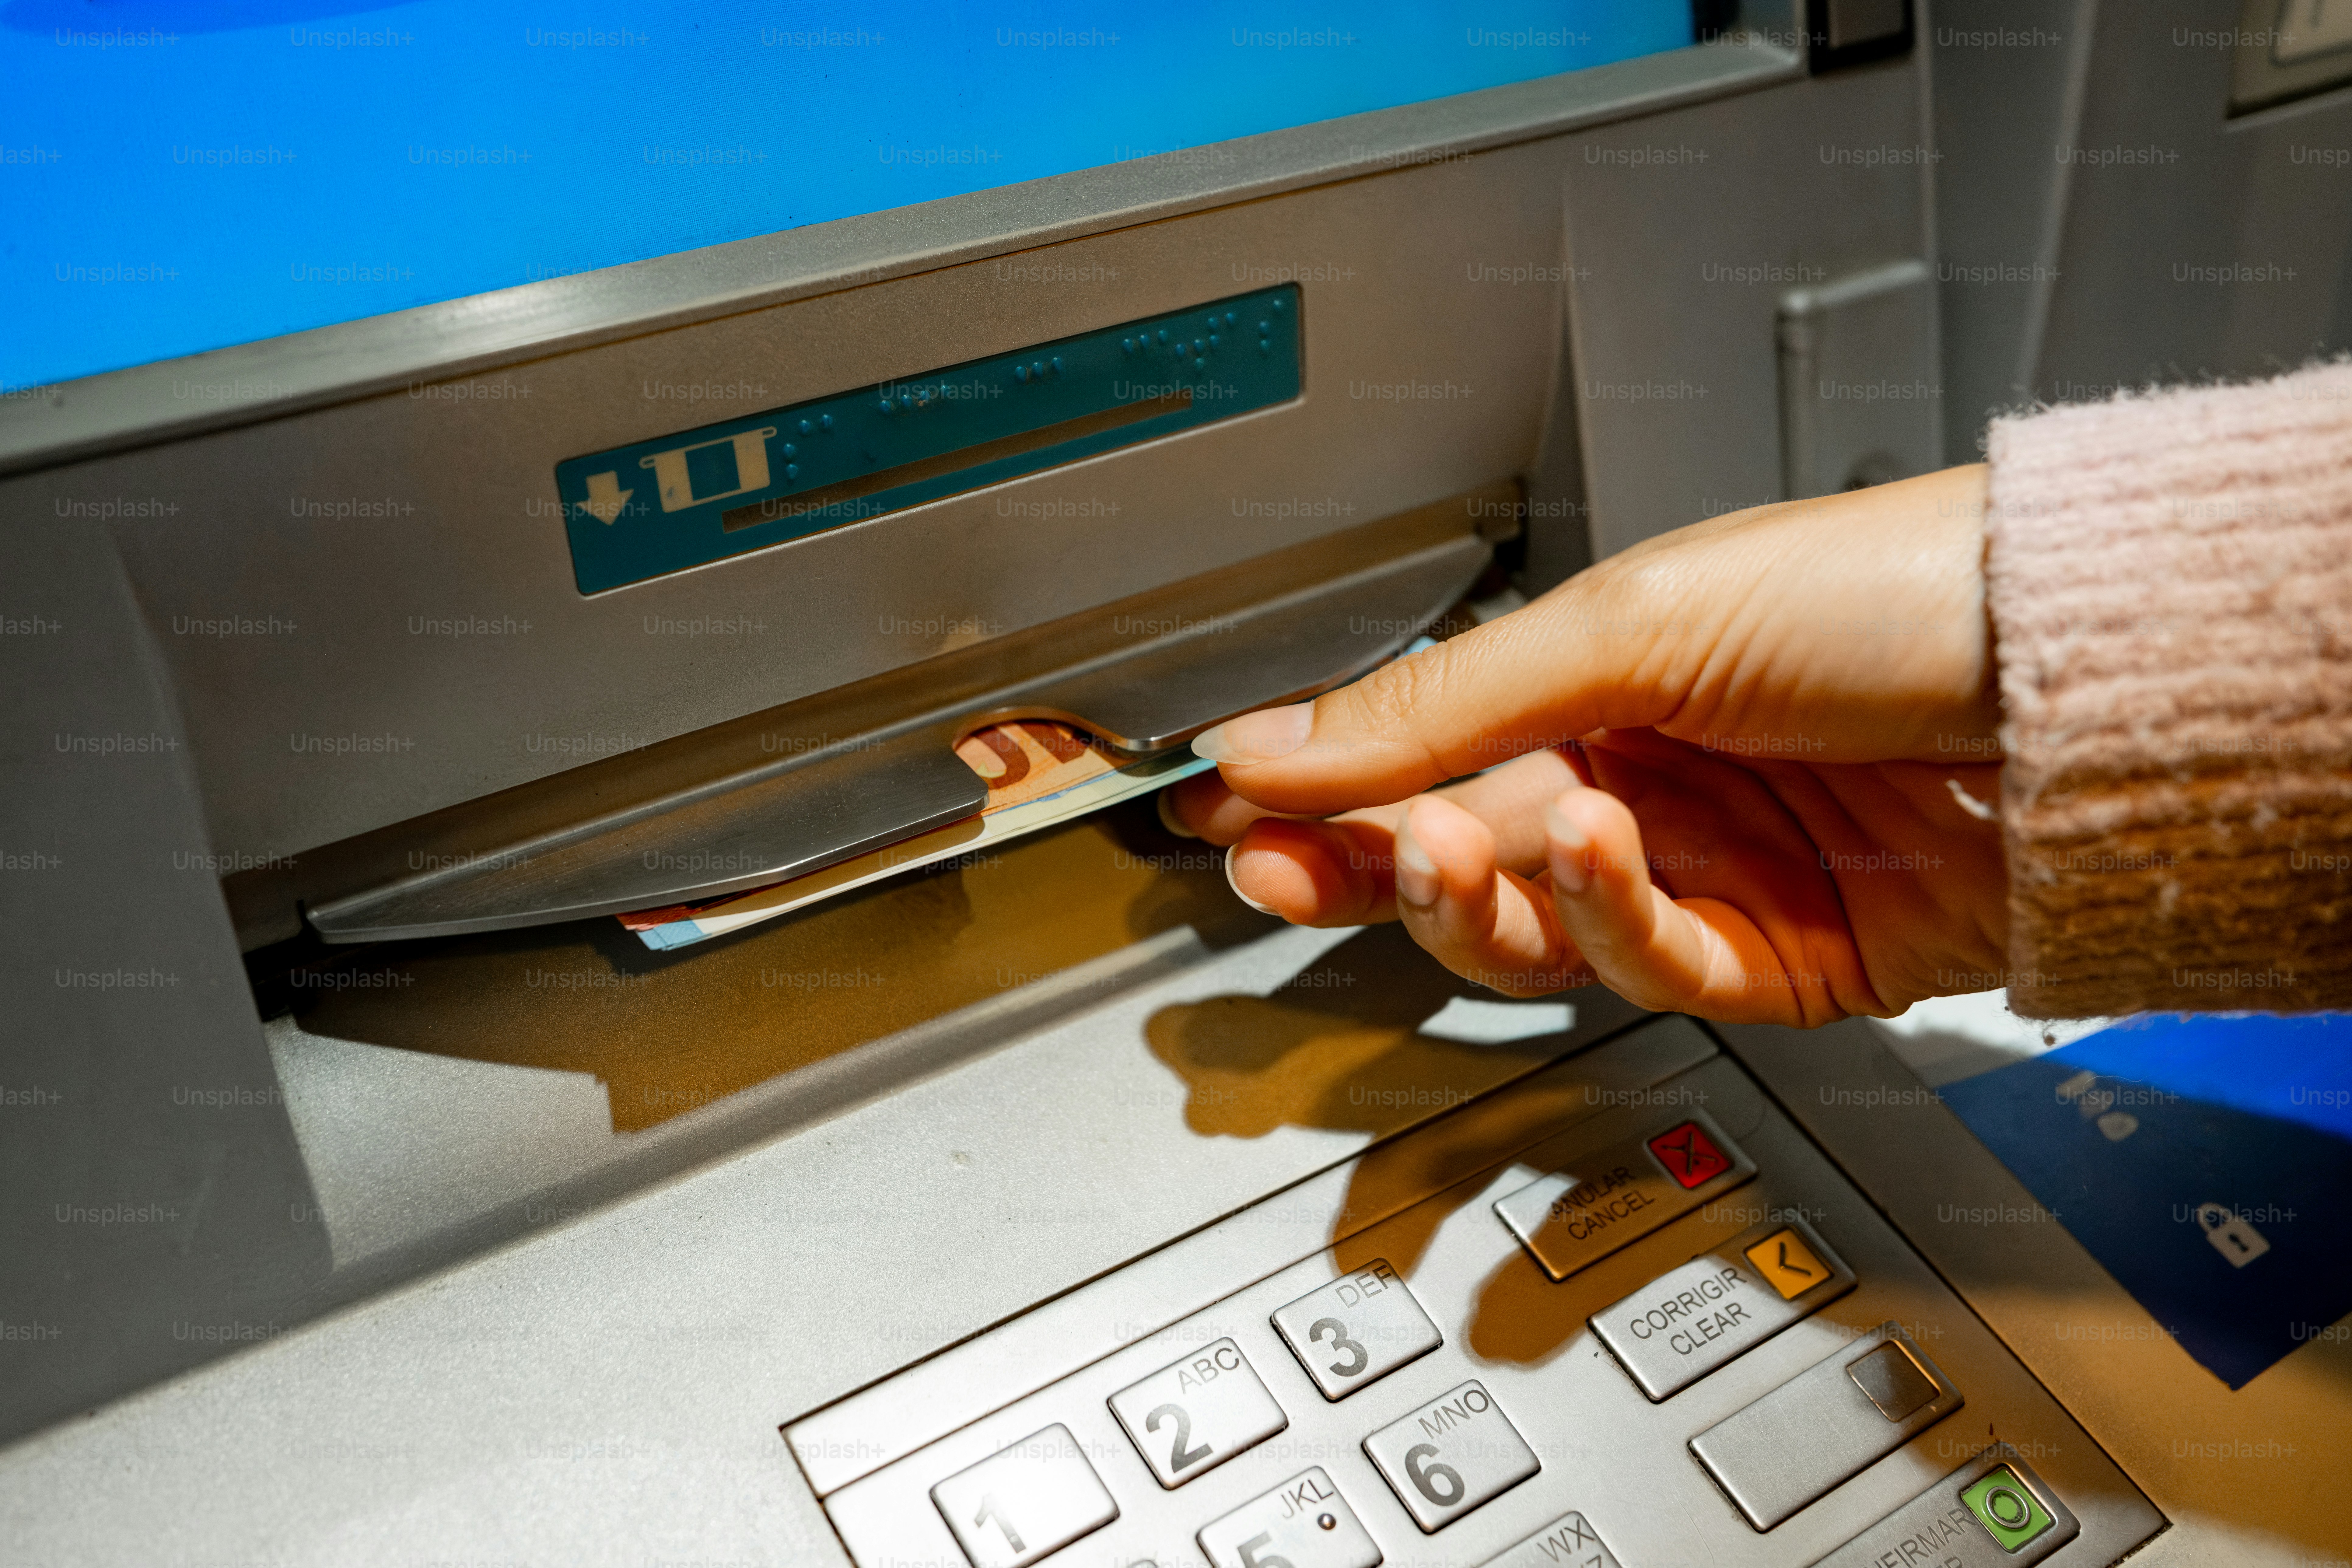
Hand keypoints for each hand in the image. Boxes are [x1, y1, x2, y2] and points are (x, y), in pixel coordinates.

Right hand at [1161, 466, 2010, 1026]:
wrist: (2065, 665)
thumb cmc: (1877, 592)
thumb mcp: (1630, 617)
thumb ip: (1440, 700)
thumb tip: (1275, 738)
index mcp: (1595, 691)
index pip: (1417, 759)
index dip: (1314, 794)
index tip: (1221, 811)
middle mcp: (1638, 791)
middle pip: (1455, 864)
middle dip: (1359, 868)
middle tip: (1272, 866)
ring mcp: (1701, 883)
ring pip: (1536, 933)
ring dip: (1478, 892)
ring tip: (1462, 839)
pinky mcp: (1771, 962)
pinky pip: (1651, 966)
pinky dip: (1611, 915)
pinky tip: (1605, 845)